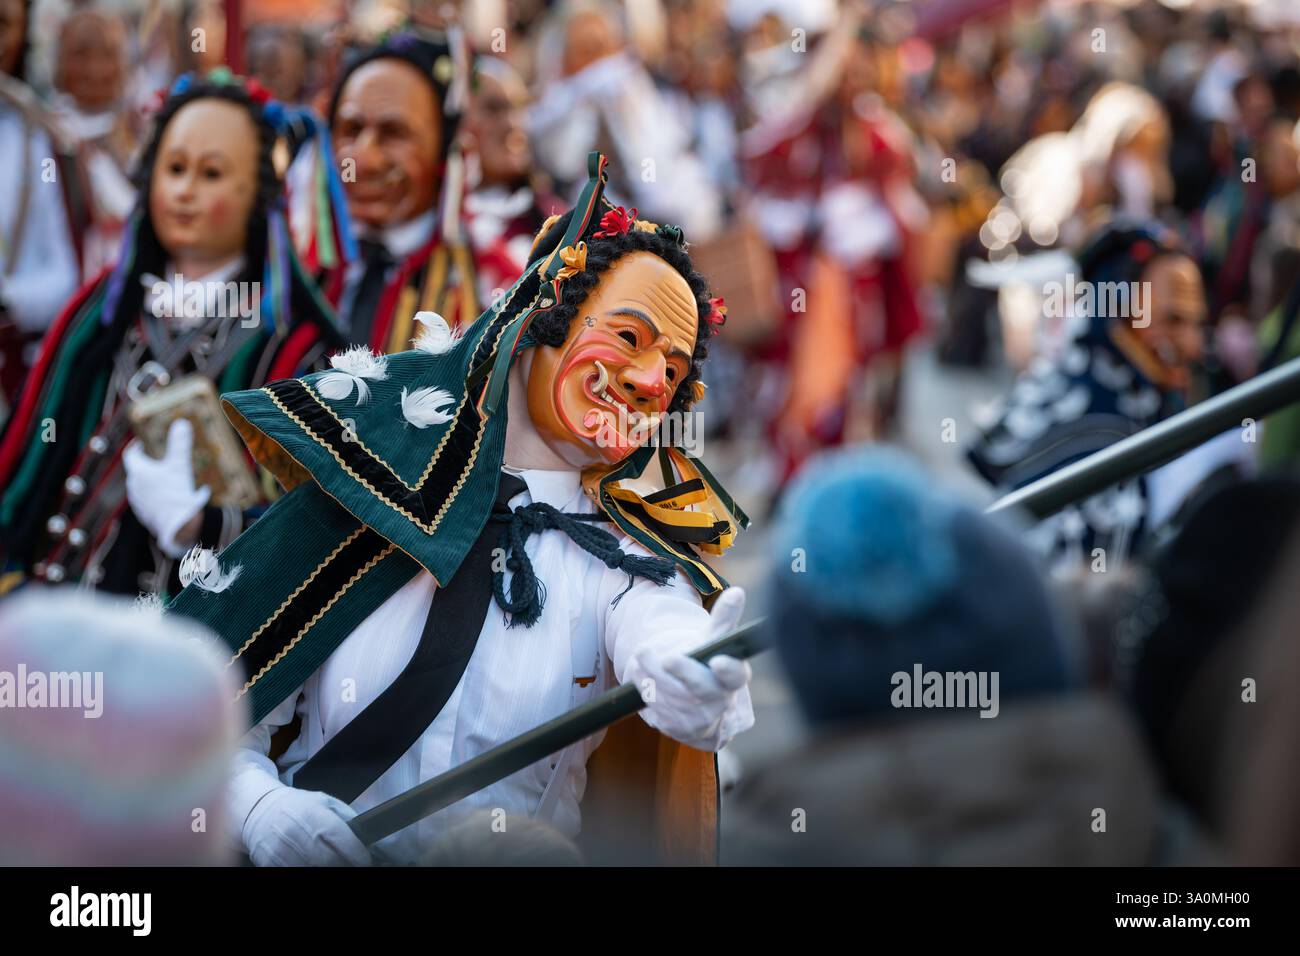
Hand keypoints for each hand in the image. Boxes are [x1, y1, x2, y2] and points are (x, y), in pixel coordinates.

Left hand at [122, 418, 210, 558]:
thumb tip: (181, 423)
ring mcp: (138, 503)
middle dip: (147, 463)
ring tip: (166, 477)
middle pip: (136, 470)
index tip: (144, 442)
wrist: (179, 525)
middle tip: (160, 458)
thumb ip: (180, 443)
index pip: (130, 455)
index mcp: (138, 472)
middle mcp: (133, 487)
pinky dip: (155, 495)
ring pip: (141, 486)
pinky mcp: (145, 515)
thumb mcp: (180, 465)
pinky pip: (147, 500)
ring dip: (151, 480)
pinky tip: (169, 496)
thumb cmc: (176, 492)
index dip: (137, 447)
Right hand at [243, 785, 371, 866]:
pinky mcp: (269, 862)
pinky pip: (294, 872)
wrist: (260, 810)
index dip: (356, 853)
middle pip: (327, 859)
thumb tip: (366, 836)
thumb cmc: (298, 807)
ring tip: (336, 865)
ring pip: (311, 869)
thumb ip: (345, 817)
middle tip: (352, 865)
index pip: (339, 838)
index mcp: (312, 812)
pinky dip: (309, 871)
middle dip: (345, 865)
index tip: (365, 860)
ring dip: (328, 870)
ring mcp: (280, 849)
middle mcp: (295, 831)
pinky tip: (316, 866)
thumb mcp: (323, 802)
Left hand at [624, 587, 753, 750]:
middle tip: (664, 655)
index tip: (716, 661)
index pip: (736, 676)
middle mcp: (718, 701)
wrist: (695, 699)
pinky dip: (645, 691)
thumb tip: (737, 592)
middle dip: (682, 670)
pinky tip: (639, 677)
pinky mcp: (675, 728)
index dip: (728, 670)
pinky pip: (656, 710)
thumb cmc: (706, 663)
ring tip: (640, 657)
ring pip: (672, 697)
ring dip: (653, 676)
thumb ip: (724, 619)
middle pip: (699, 688)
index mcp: (732, 679)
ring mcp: (697, 718)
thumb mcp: (714, 641)